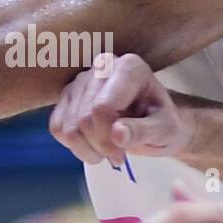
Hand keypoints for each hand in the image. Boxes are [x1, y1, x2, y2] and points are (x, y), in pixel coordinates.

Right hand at [48, 52, 192, 165]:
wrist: (154, 119)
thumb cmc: (163, 121)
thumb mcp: (165, 129)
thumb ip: (144, 131)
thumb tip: (117, 135)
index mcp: (129, 68)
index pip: (101, 107)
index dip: (108, 137)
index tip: (122, 153)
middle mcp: (100, 67)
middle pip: (83, 118)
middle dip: (99, 146)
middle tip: (118, 156)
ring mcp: (80, 80)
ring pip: (67, 126)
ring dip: (86, 149)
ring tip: (107, 152)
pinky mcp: (66, 95)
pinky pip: (57, 126)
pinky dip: (72, 145)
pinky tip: (92, 145)